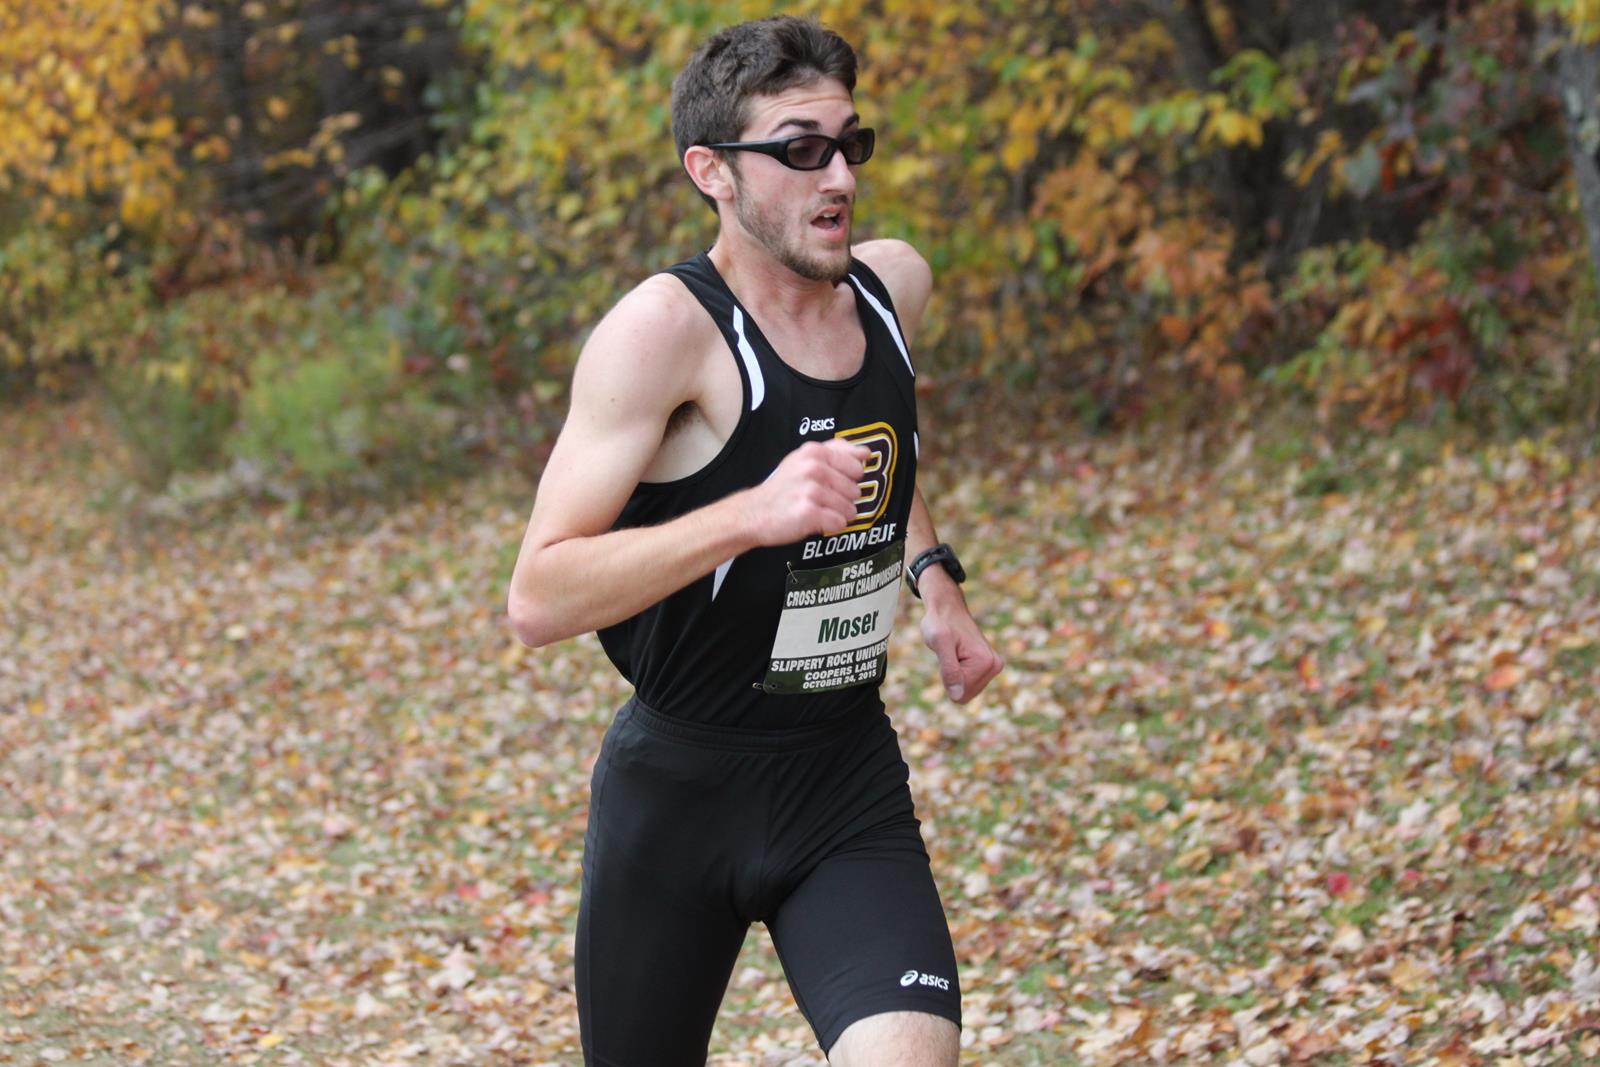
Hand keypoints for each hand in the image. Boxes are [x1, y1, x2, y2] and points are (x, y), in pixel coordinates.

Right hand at [745, 438, 870, 546]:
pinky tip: (816, 521)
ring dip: (837, 514)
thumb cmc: (784, 488)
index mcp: (815, 451)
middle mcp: (813, 468)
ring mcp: (811, 490)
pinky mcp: (809, 512)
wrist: (755, 512)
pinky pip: (839, 522)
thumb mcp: (805, 459)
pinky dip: (831, 526)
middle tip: (820, 500)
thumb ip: (836, 451)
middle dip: (843, 499)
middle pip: (855, 490)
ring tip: (818, 510)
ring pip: (850, 508)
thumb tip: (865, 452)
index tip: (832, 483)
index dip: (848, 479)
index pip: (856, 466)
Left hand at [918, 581, 1003, 703]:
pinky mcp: (988, 666)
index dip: (947, 678)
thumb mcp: (939, 642)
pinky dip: (959, 673)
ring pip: (967, 691)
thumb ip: (949, 670)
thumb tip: (957, 696)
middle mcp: (995, 665)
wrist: (947, 608)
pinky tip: (958, 656)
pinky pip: (969, 684)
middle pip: (966, 695)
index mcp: (986, 662)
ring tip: (954, 654)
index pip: (960, 694)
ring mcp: (993, 666)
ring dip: (955, 674)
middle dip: (952, 678)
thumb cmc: (940, 622)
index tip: (947, 655)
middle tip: (949, 654)